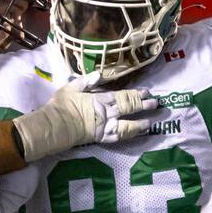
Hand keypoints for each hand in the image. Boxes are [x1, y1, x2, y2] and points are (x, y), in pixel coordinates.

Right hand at [12, 71, 160, 161]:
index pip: (123, 95)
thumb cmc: (61, 106)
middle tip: (157, 104)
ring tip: (151, 123)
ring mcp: (105, 126)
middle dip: (144, 106)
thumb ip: (86, 81)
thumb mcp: (71, 87)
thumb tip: (99, 74)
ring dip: (140, 124)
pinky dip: (128, 136)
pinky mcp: (100, 138)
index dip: (136, 94)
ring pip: (127, 125)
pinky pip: (118, 137)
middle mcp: (107, 112)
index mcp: (101, 99)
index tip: (147, 92)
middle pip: (129, 108)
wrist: (55, 126)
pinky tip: (136, 135)